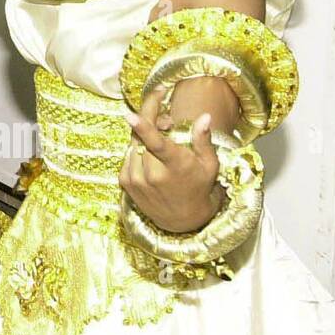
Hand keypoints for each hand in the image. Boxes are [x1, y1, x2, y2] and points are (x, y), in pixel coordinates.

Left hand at [120, 93, 222, 232]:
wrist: (183, 219)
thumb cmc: (199, 185)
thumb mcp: (209, 164)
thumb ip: (203, 139)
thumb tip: (205, 116)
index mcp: (175, 166)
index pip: (156, 144)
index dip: (143, 128)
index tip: (130, 115)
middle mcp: (152, 174)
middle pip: (142, 136)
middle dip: (152, 122)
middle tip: (167, 122)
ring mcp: (136, 179)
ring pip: (133, 144)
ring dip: (144, 137)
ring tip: (160, 146)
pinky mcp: (125, 183)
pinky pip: (127, 156)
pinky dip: (137, 152)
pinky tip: (150, 160)